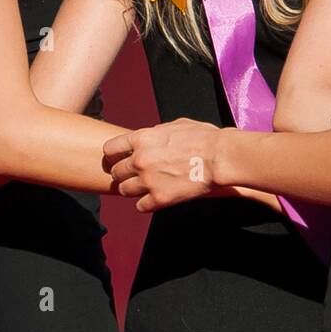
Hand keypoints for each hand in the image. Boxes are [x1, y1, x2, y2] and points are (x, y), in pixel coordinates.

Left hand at [104, 117, 221, 211]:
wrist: (220, 157)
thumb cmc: (203, 138)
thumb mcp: (176, 125)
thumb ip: (157, 133)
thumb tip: (152, 135)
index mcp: (141, 138)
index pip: (110, 149)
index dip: (115, 155)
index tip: (121, 159)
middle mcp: (139, 160)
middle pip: (116, 172)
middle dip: (124, 174)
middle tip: (135, 175)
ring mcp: (148, 181)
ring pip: (124, 190)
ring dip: (133, 189)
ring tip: (146, 187)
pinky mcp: (160, 199)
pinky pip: (140, 206)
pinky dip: (147, 203)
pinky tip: (156, 197)